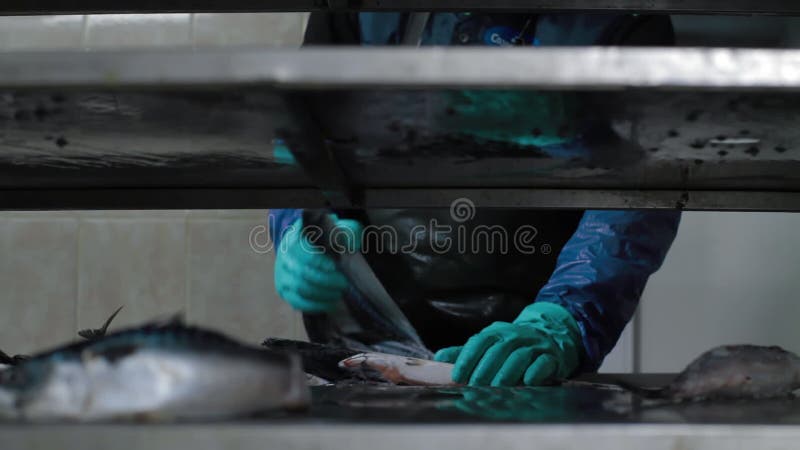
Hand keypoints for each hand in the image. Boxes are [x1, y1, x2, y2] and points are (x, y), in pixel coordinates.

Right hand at [274, 215, 361, 312]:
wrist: (297, 252)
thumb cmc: (318, 241)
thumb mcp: (326, 232)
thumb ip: (336, 235)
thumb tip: (347, 245)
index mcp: (295, 239)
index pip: (303, 252)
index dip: (319, 261)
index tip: (334, 267)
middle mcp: (285, 258)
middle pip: (303, 273)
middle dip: (327, 281)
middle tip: (344, 283)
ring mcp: (282, 275)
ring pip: (301, 288)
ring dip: (323, 294)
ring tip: (339, 294)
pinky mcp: (283, 291)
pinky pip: (297, 302)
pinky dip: (315, 306)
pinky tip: (330, 304)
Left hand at [434, 302, 581, 385]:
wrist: (551, 333)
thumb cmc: (512, 344)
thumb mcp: (488, 344)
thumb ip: (464, 352)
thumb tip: (439, 358)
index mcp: (496, 332)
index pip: (479, 342)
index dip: (467, 359)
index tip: (458, 377)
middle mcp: (515, 335)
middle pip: (498, 350)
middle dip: (485, 369)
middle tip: (475, 386)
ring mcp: (534, 345)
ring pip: (519, 356)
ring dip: (506, 373)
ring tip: (496, 388)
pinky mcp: (551, 356)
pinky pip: (542, 362)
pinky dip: (534, 372)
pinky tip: (526, 381)